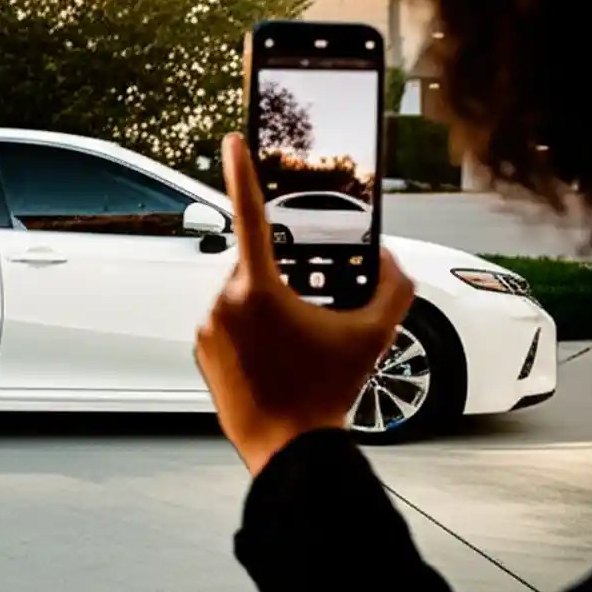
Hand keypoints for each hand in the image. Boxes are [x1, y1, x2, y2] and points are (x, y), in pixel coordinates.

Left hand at [195, 133, 415, 475]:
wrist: (290, 449)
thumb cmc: (328, 391)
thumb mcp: (375, 334)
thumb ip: (392, 286)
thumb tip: (390, 260)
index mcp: (259, 287)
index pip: (252, 215)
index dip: (241, 172)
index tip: (232, 141)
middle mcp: (222, 301)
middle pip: (258, 267)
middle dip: (284, 281)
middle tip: (308, 319)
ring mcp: (206, 327)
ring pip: (241, 296)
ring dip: (265, 308)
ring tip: (291, 350)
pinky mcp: (198, 350)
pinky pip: (225, 324)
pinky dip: (247, 332)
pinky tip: (270, 360)